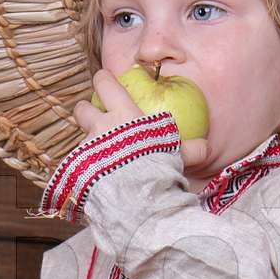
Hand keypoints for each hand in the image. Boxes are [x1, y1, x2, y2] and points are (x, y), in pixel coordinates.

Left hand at [72, 68, 210, 171]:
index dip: (103, 80)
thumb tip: (204, 147)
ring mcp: (85, 149)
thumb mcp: (178, 157)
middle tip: (92, 115)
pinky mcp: (75, 169)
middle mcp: (99, 127)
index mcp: (124, 116)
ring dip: (87, 144)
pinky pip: (76, 165)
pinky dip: (83, 169)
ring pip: (80, 139)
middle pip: (82, 108)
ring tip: (97, 157)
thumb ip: (189, 151)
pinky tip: (92, 179)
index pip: (106, 85)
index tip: (104, 79)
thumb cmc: (156, 171)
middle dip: (85, 109)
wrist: (133, 199)